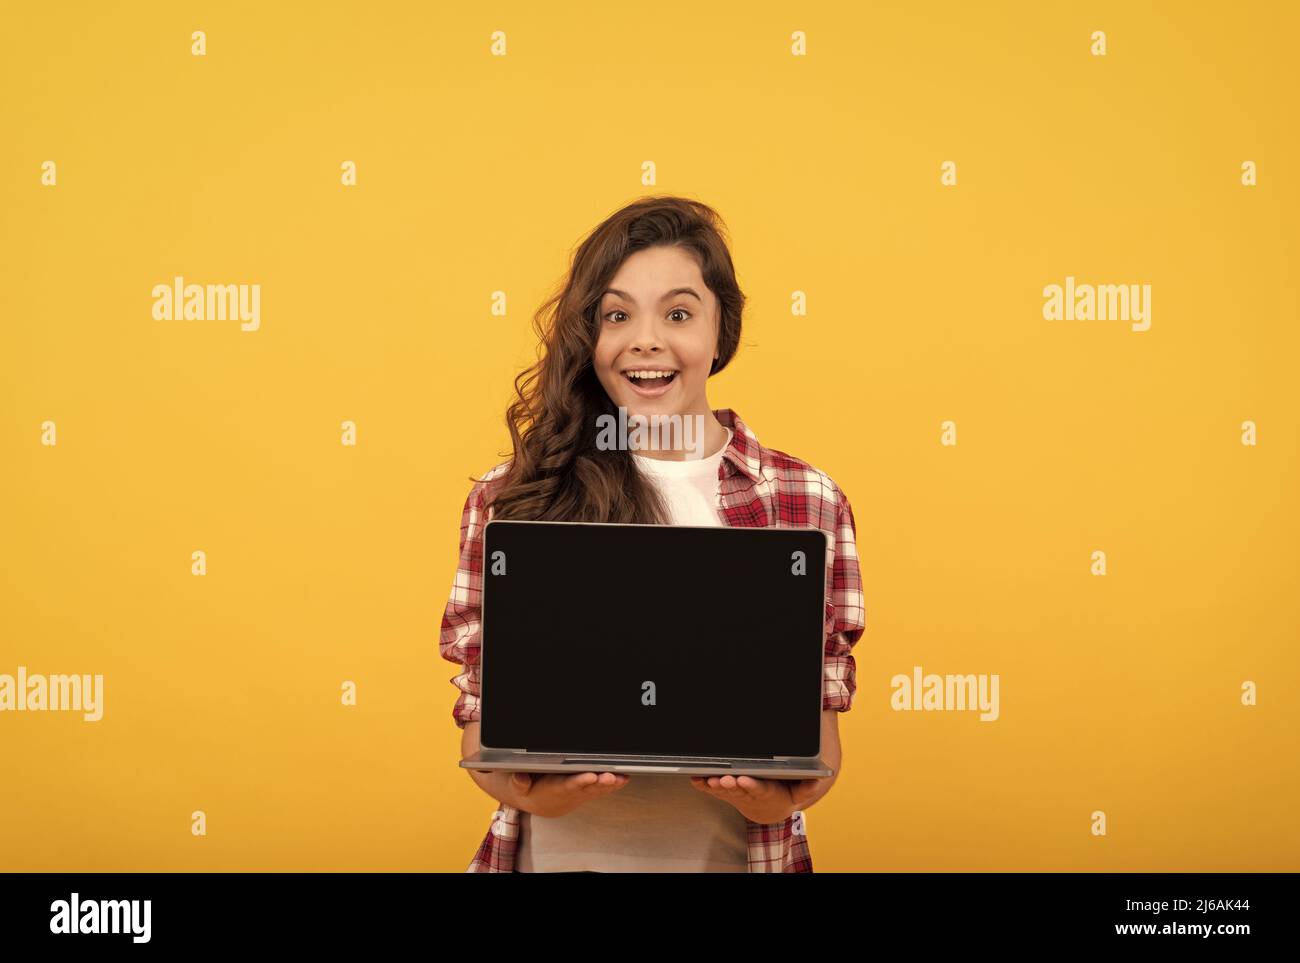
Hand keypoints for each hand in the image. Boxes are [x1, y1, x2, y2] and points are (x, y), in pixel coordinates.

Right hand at [508, 771, 628, 817]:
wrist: (541, 804)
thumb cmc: (531, 790)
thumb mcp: (519, 787)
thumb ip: (519, 783)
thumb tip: (519, 778)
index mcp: (554, 790)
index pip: (568, 785)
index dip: (579, 782)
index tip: (590, 777)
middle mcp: (570, 794)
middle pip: (586, 788)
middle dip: (599, 782)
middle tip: (611, 776)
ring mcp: (580, 794)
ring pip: (597, 789)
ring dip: (610, 785)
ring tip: (621, 778)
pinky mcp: (587, 793)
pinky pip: (601, 790)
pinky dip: (612, 785)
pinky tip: (623, 779)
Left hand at [689, 774, 824, 823]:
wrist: (770, 807)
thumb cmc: (784, 793)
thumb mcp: (799, 791)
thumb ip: (806, 787)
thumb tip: (816, 781)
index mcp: (768, 792)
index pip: (760, 789)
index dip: (751, 785)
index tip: (743, 779)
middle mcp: (750, 794)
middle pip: (739, 789)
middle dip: (730, 783)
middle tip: (722, 779)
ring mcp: (737, 794)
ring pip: (725, 790)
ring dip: (715, 786)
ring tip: (708, 779)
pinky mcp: (727, 792)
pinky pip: (713, 790)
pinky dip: (704, 786)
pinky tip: (695, 780)